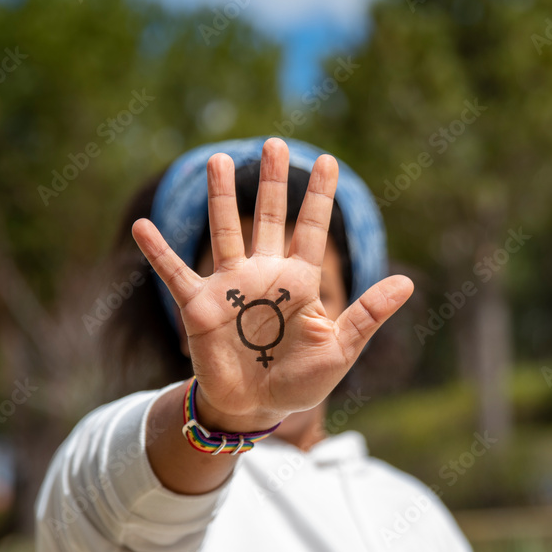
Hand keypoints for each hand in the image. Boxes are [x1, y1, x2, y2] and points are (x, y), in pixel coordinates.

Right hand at [132, 138, 412, 430]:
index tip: (328, 161)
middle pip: (267, 218)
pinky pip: (175, 274)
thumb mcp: (341, 348)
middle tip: (275, 143)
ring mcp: (230, 287)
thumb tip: (408, 282)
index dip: (319, 197)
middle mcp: (264, 275)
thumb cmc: (301, 380)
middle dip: (272, 182)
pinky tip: (142, 226)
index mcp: (299, 282)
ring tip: (218, 159)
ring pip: (225, 232)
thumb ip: (368, 314)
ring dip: (219, 198)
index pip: (311, 230)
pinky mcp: (200, 306)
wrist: (256, 407)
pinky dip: (158, 252)